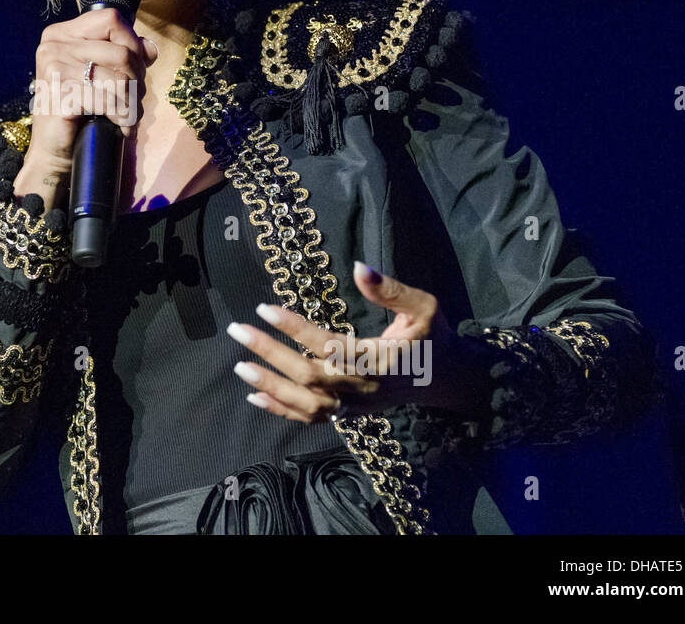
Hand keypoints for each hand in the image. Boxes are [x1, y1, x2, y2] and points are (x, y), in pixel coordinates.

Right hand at [25, 7, 157, 166]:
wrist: (54, 152)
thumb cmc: (78, 112)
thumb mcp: (101, 77)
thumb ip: (125, 55)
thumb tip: (150, 48)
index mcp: (61, 35)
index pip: (111, 19)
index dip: (132, 43)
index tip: (135, 69)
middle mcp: (53, 46)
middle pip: (121, 51)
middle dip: (137, 80)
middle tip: (133, 100)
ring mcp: (54, 69)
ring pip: (120, 79)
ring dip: (132, 103)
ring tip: (127, 115)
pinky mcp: (60, 94)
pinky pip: (109, 101)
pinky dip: (123, 116)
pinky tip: (121, 126)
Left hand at [226, 261, 490, 421]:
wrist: (447, 380)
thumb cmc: (433, 337)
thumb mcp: (425, 307)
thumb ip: (392, 290)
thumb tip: (359, 267)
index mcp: (380, 360)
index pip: (329, 345)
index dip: (295, 328)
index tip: (264, 308)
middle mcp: (363, 388)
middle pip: (309, 376)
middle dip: (270, 354)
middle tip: (237, 330)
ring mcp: (354, 406)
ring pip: (305, 403)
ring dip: (269, 386)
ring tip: (239, 365)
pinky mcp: (349, 414)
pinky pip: (311, 418)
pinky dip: (281, 411)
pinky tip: (253, 397)